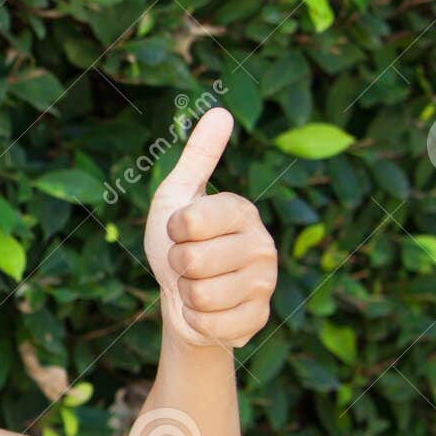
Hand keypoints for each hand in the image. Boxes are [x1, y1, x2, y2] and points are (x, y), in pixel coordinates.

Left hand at [143, 107, 277, 349]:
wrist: (181, 298)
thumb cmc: (177, 243)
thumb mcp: (175, 197)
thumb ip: (197, 158)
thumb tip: (222, 111)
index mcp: (241, 210)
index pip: (188, 222)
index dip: (171, 231)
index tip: (178, 232)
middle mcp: (262, 244)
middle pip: (191, 262)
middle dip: (176, 267)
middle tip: (187, 265)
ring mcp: (264, 284)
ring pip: (199, 295)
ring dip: (185, 295)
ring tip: (197, 286)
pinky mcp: (257, 319)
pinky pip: (210, 323)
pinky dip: (196, 320)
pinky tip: (208, 311)